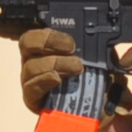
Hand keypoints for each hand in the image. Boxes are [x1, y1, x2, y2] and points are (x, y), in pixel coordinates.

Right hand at [2, 26, 130, 116]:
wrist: (104, 105)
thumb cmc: (99, 77)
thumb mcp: (102, 56)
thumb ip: (97, 43)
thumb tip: (101, 33)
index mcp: (49, 44)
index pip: (38, 27)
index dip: (47, 27)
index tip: (69, 33)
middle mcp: (35, 58)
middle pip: (27, 41)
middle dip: (49, 40)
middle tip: (72, 47)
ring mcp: (31, 79)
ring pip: (31, 65)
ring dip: (55, 63)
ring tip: (77, 67)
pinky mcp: (32, 99)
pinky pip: (31, 88)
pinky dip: (44, 80)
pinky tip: (57, 78)